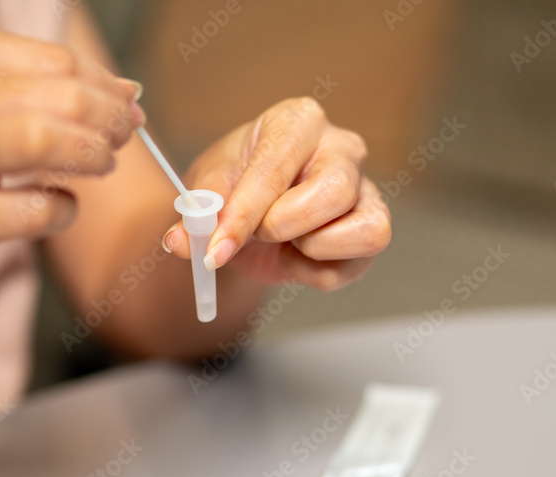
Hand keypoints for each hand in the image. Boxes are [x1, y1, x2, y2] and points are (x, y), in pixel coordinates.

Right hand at [0, 21, 143, 267]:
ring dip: (94, 157)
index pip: (58, 61)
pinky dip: (65, 209)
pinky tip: (60, 205)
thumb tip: (124, 91)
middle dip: (113, 122)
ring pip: (49, 142)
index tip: (125, 105)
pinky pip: (33, 208)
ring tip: (98, 166)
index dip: (107, 88)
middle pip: (65, 99)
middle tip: (121, 139)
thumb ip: (28, 82)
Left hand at [162, 98, 390, 289]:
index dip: (242, 216)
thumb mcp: (209, 188)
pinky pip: (356, 265)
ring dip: (314, 250)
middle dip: (286, 225)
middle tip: (260, 233)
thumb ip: (197, 213)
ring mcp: (367, 189)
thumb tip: (182, 242)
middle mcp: (343, 149)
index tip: (213, 252)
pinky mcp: (373, 229)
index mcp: (298, 123)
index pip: (276, 170)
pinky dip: (318, 273)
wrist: (252, 212)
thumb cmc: (236, 184)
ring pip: (367, 230)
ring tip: (285, 242)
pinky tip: (297, 256)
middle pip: (334, 192)